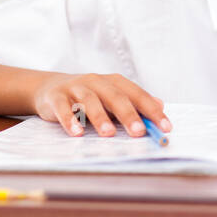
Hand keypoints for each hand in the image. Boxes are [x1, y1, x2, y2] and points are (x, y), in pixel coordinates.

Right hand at [33, 73, 170, 138]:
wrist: (50, 88)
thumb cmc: (89, 96)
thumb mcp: (112, 97)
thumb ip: (134, 102)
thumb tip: (161, 106)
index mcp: (115, 82)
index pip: (137, 95)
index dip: (152, 111)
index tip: (165, 128)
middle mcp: (96, 81)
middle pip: (115, 96)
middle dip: (128, 114)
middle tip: (138, 132)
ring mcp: (75, 87)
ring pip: (90, 100)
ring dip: (100, 117)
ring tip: (108, 134)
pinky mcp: (56, 97)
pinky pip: (62, 107)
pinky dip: (69, 119)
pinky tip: (77, 133)